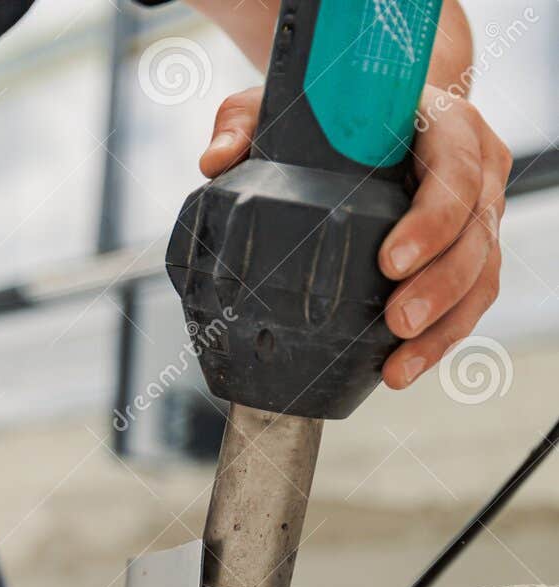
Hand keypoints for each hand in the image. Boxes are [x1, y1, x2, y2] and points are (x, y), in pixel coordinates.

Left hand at [198, 84, 511, 389]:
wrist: (391, 121)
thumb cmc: (343, 115)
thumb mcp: (291, 106)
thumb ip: (249, 120)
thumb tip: (216, 162)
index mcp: (445, 124)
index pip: (455, 167)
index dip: (432, 218)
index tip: (390, 261)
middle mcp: (477, 170)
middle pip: (475, 231)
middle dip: (440, 285)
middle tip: (396, 322)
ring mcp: (480, 218)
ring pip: (480, 276)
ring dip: (442, 327)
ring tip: (398, 366)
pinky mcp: (472, 259)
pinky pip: (469, 306)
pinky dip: (439, 342)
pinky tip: (402, 370)